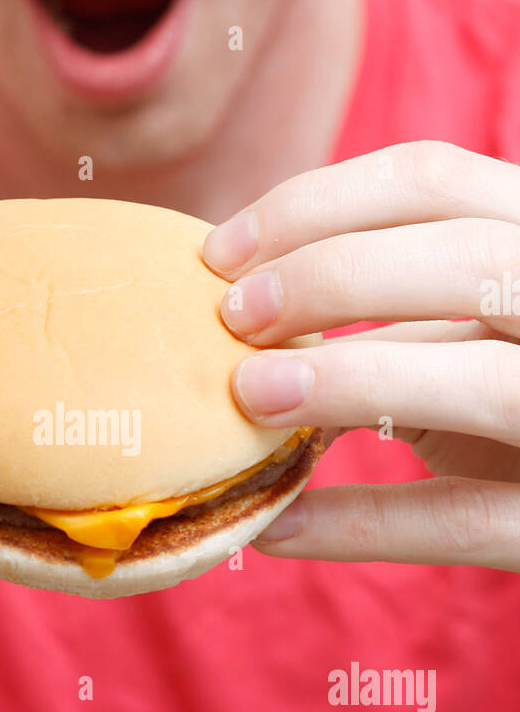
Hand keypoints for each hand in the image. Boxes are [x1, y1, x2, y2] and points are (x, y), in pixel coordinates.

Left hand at [203, 140, 519, 571]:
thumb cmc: (503, 399)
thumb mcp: (456, 341)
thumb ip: (377, 325)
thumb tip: (237, 337)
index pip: (434, 182)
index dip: (314, 208)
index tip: (220, 256)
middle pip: (472, 258)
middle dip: (333, 278)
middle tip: (234, 317)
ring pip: (491, 384)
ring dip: (355, 382)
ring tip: (253, 395)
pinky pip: (465, 519)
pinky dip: (364, 523)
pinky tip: (275, 529)